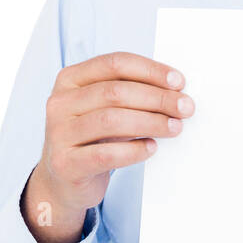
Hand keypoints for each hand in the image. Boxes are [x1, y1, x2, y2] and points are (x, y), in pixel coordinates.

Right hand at [23, 51, 193, 242]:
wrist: (64, 179)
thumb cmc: (93, 137)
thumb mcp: (104, 108)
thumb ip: (131, 94)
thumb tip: (175, 91)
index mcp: (70, 79)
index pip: (114, 64)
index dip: (150, 70)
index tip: (178, 82)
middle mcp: (59, 103)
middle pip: (115, 92)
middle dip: (157, 98)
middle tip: (185, 107)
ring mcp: (58, 134)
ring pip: (111, 120)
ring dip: (151, 122)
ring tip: (174, 127)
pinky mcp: (65, 164)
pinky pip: (106, 154)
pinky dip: (134, 150)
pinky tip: (151, 147)